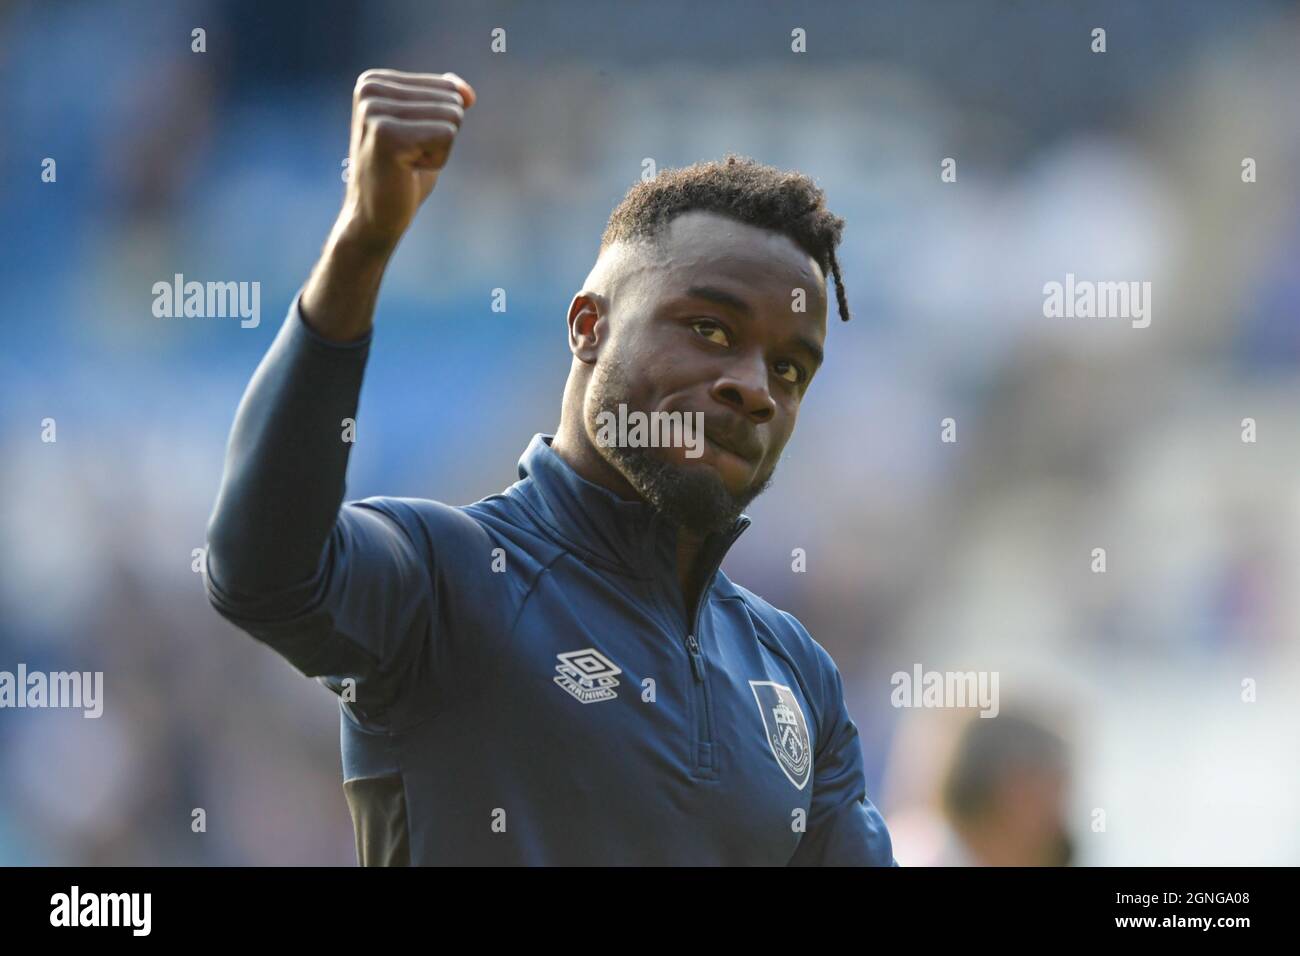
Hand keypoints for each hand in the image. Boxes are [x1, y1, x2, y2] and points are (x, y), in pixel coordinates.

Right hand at [339, 68, 475, 250]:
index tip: (408, 145)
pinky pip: (447, 135)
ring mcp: (375, 109)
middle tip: (408, 158)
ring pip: (452, 117)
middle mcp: (370, 89)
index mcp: (374, 81)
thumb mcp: (426, 132)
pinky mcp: (386, 133)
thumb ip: (443, 104)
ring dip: (439, 150)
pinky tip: (407, 170)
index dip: (439, 124)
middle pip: (451, 101)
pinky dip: (437, 160)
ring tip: (407, 164)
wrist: (374, 218)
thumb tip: (468, 93)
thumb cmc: (402, 176)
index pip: (446, 87)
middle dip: (442, 138)